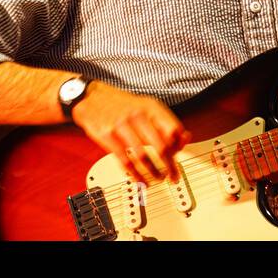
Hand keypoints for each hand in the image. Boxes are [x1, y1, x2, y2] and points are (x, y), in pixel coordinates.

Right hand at [70, 82, 191, 183]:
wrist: (92, 98)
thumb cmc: (123, 105)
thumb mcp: (146, 107)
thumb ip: (165, 123)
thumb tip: (185, 139)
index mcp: (151, 107)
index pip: (173, 130)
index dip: (179, 147)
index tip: (179, 158)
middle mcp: (138, 115)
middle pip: (161, 146)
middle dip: (170, 166)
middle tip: (174, 176)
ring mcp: (122, 125)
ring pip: (143, 155)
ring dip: (154, 172)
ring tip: (159, 178)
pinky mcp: (108, 136)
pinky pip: (125, 160)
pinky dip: (135, 174)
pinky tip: (140, 179)